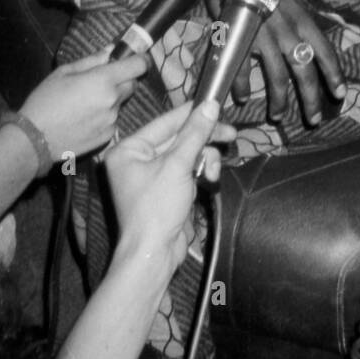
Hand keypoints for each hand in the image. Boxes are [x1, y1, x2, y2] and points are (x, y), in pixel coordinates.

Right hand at [21, 51, 146, 158]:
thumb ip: (91, 60)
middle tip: (102, 81)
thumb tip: (112, 50)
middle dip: (123, 79)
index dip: (140, 60)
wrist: (34, 139)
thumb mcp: (63, 73)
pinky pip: (113, 120)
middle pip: (132, 84)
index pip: (138, 66)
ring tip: (86, 103)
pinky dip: (105, 116)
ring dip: (111, 99)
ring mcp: (112, 120)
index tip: (136, 58)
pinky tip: (85, 118)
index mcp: (103, 80)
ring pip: (120, 103)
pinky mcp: (108, 136)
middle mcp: (113, 100)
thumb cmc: (45, 100)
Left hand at [104, 101, 230, 273]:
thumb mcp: (178, 166)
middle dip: (203, 140)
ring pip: (187, 154)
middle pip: (178, 138)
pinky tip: (210, 180)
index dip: (192, 113)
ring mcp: (152, 175)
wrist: (154, 254)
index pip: (165, 122)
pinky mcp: (167, 189)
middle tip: (231, 134)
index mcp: (129, 149)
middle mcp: (137, 159)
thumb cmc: (157, 207)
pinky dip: (201, 172)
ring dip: (205, 160)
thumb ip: (195, 134)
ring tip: (213, 173)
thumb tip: (210, 105)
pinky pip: (188, 170)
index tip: (216, 104)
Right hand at [229, 0, 345, 126]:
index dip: (334, 75)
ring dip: (279, 102)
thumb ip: (299, 22)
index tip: (339, 94)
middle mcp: (288, 32)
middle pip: (305, 73)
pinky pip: (242, 71)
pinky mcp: (240, 40)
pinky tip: (242, 98)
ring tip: (278, 116)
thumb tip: (307, 43)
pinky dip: (242, 88)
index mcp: (303, 21)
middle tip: (314, 120)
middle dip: (311, 100)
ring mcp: (264, 37)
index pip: (325, 52)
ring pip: (278, 79)